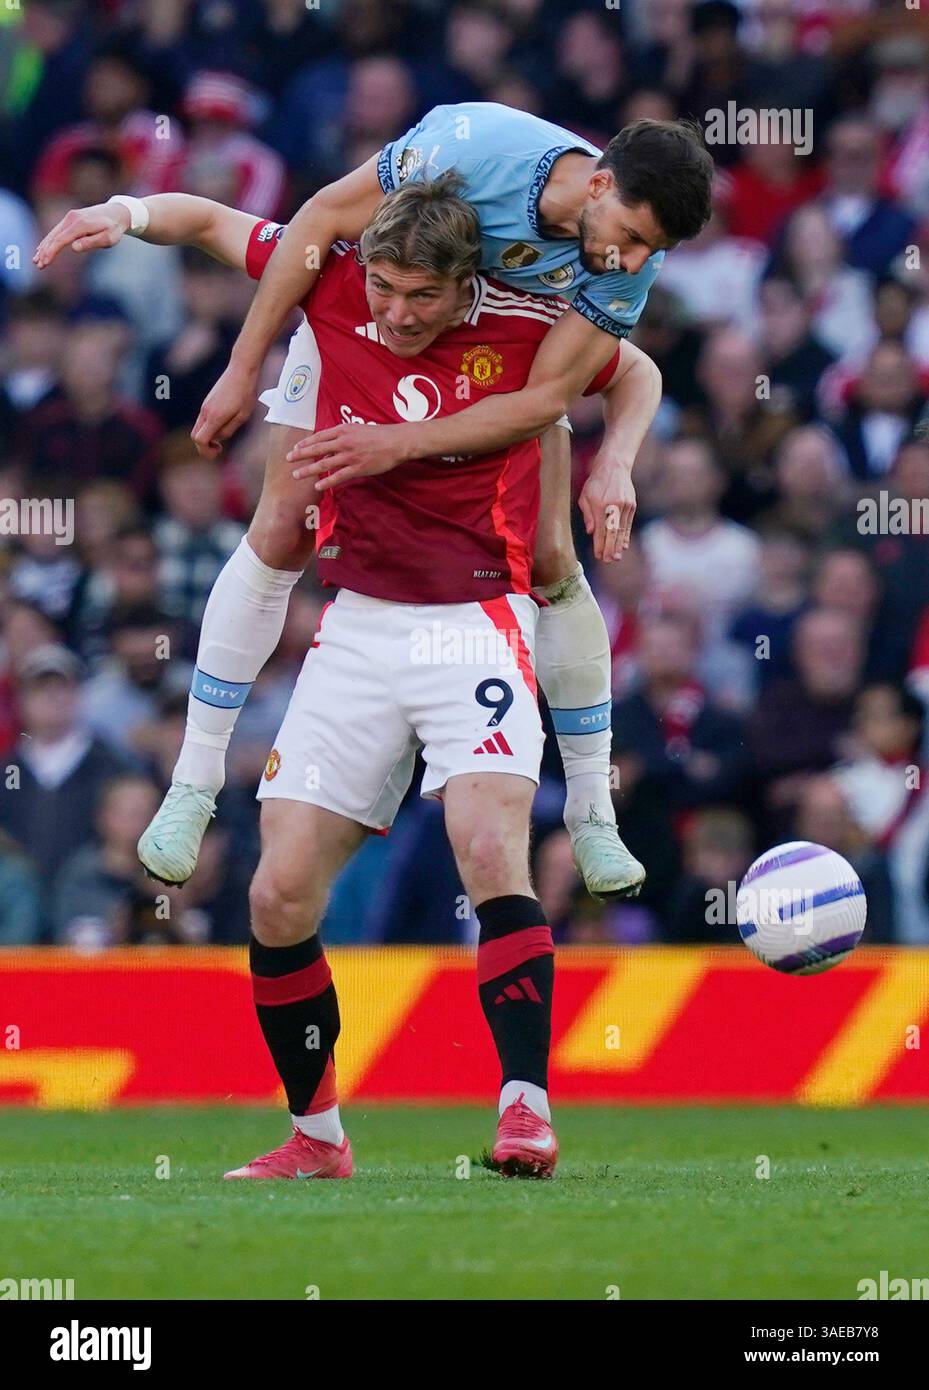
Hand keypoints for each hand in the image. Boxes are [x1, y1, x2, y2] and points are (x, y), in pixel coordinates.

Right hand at [33, 202, 130, 267]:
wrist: (116, 213)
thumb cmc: (113, 229)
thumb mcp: (108, 238)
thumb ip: (91, 243)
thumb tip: (73, 247)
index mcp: (80, 224)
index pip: (61, 240)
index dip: (51, 252)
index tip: (45, 262)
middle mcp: (71, 218)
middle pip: (54, 237)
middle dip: (44, 251)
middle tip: (38, 265)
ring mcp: (70, 217)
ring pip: (53, 233)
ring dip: (44, 247)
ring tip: (36, 260)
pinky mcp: (70, 218)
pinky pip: (57, 231)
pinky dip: (49, 240)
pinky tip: (42, 248)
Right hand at [191, 360, 258, 457]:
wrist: (241, 369)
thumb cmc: (245, 393)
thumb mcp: (242, 416)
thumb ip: (228, 430)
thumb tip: (218, 439)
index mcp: (214, 417)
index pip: (199, 440)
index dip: (206, 451)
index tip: (219, 451)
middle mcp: (205, 411)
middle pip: (195, 436)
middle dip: (204, 446)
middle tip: (219, 448)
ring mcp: (204, 405)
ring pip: (199, 427)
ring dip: (208, 436)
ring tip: (224, 435)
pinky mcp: (207, 401)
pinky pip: (204, 419)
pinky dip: (210, 426)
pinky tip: (224, 423)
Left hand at [289, 423, 414, 489]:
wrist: (396, 442)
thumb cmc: (378, 435)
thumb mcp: (357, 429)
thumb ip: (342, 436)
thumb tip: (329, 445)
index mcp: (343, 430)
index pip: (319, 437)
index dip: (305, 443)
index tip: (295, 448)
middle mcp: (343, 442)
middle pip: (317, 449)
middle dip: (300, 455)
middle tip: (288, 459)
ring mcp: (350, 456)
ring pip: (324, 463)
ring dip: (308, 470)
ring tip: (296, 475)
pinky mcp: (358, 468)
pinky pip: (339, 476)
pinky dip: (327, 481)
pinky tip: (317, 486)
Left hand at [578, 457, 636, 562]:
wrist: (614, 466)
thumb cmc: (596, 482)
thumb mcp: (585, 496)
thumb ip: (587, 515)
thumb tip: (590, 532)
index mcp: (600, 505)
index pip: (600, 530)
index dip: (599, 544)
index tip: (598, 555)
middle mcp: (614, 506)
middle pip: (612, 533)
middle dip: (609, 548)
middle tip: (608, 561)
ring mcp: (624, 506)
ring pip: (621, 530)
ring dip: (618, 545)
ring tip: (616, 557)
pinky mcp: (632, 505)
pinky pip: (628, 524)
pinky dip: (626, 535)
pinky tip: (623, 545)